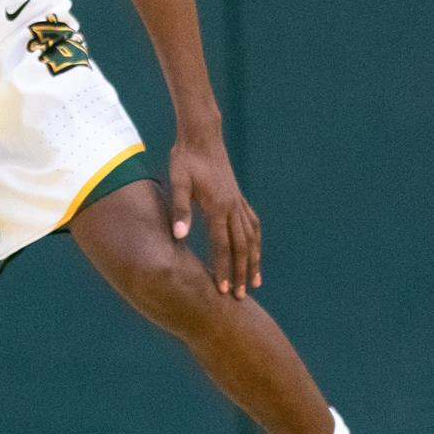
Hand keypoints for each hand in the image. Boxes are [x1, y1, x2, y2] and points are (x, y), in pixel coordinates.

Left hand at [167, 134, 260, 298]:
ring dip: (253, 261)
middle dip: (241, 274)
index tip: (223, 291)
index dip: (223, 270)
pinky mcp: (237, 196)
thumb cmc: (186, 159)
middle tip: (241, 297)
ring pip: (251, 238)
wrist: (201, 136)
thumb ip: (180, 209)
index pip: (222, 246)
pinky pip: (251, 223)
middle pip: (240, 248)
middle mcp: (232, 207)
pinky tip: (254, 249)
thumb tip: (178, 234)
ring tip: (256, 282)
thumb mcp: (177, 181)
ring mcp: (238, 202)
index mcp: (218, 207)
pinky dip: (255, 240)